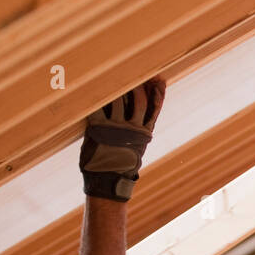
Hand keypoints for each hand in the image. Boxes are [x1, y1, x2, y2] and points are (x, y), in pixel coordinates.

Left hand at [80, 78, 165, 201]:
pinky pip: (99, 106)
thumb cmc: (121, 166)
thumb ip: (140, 132)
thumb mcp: (137, 149)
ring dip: (118, 86)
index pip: (154, 107)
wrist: (107, 184)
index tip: (158, 79)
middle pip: (139, 98)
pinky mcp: (98, 128)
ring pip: (119, 98)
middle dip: (137, 83)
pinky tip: (96, 86)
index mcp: (144, 133)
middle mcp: (132, 129)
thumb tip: (142, 121)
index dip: (157, 92)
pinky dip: (97, 95)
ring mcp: (116, 128)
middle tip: (134, 70)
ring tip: (115, 74)